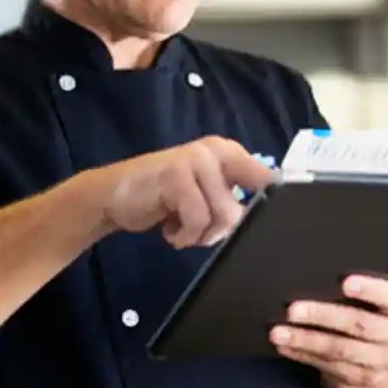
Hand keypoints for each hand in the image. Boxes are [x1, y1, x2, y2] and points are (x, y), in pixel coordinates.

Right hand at [96, 135, 274, 248]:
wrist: (113, 195)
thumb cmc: (163, 199)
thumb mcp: (205, 196)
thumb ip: (232, 199)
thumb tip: (270, 219)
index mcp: (228, 153)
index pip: (267, 178)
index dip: (273, 204)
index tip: (274, 223)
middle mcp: (216, 151)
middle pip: (241, 209)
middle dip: (219, 231)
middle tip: (196, 229)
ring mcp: (195, 160)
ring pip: (222, 216)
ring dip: (199, 235)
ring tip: (180, 226)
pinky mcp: (176, 175)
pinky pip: (196, 219)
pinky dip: (183, 236)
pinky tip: (168, 228)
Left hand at [270, 275, 387, 387]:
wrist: (380, 356)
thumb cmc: (371, 313)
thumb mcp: (375, 300)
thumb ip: (358, 289)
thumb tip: (316, 276)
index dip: (370, 289)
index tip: (345, 281)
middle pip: (360, 325)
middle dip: (323, 315)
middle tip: (292, 309)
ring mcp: (384, 362)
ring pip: (341, 350)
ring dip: (306, 340)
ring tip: (279, 332)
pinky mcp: (363, 379)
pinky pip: (329, 366)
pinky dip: (303, 355)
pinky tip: (285, 346)